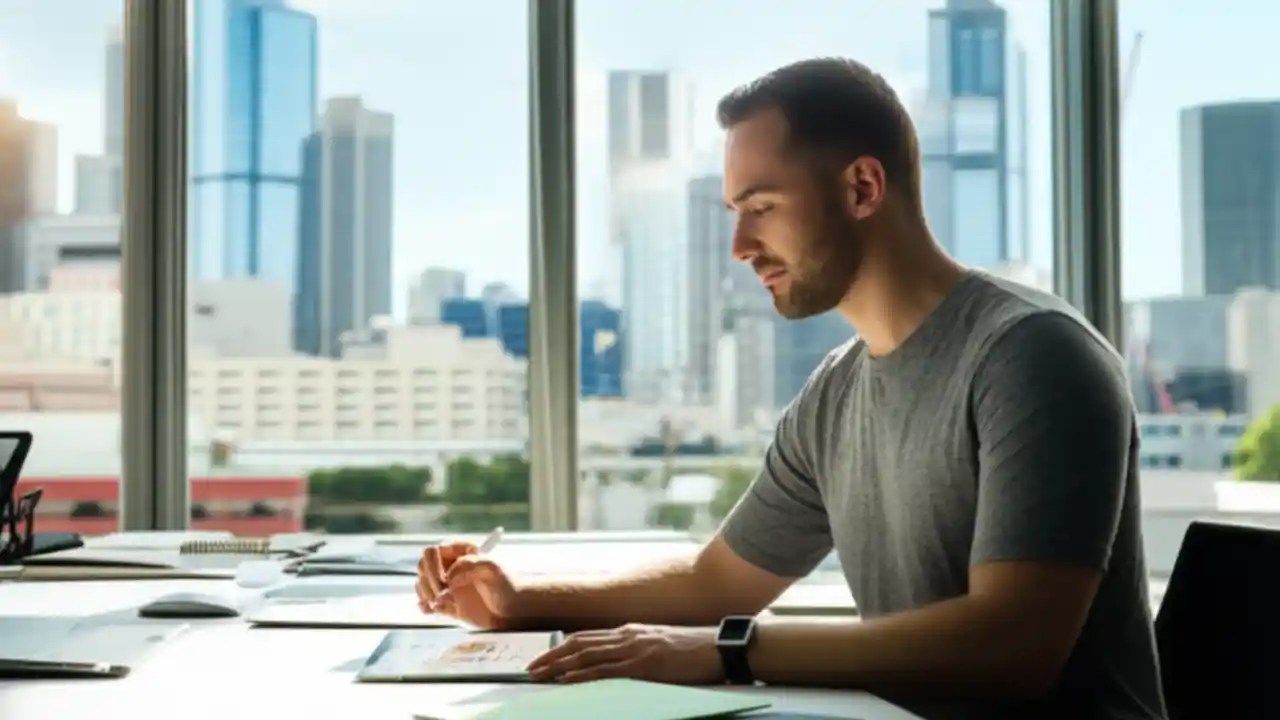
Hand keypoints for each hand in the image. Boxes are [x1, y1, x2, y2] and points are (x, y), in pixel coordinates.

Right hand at [416, 542, 518, 628]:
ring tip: (442, 604)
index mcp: (459, 553)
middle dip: (428, 581)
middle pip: (422, 567)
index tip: (443, 580)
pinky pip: (426, 602)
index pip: (432, 551)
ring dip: (426, 594)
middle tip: (441, 595)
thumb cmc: (506, 585)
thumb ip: (470, 565)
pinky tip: (433, 610)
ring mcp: (446, 585)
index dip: (433, 565)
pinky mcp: (445, 603)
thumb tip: (449, 578)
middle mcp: (449, 567)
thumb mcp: (493, 568)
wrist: (512, 610)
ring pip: (421, 585)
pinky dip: (425, 606)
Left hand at [526, 624, 723, 684]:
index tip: (543, 658)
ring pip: (586, 655)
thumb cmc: (693, 650)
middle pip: (579, 643)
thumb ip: (636, 649)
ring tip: (538, 675)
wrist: (718, 647)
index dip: (560, 647)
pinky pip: (604, 670)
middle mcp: (626, 636)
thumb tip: (616, 660)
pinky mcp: (643, 665)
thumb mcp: (658, 645)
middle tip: (530, 669)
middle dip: (551, 657)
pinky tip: (566, 680)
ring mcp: (633, 649)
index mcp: (629, 631)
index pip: (586, 637)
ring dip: (558, 666)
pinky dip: (581, 675)